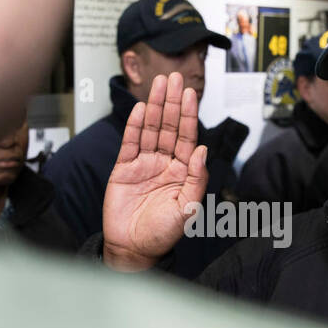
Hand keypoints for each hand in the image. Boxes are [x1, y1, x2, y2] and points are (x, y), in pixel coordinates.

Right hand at [102, 72, 207, 271]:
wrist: (133, 249)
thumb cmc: (162, 234)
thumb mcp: (187, 209)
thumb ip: (197, 179)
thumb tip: (204, 151)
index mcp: (183, 173)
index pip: (188, 138)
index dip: (189, 115)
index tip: (190, 94)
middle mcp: (164, 164)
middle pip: (169, 127)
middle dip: (172, 103)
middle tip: (174, 77)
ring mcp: (144, 165)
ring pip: (151, 130)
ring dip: (155, 107)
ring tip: (158, 85)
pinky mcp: (124, 169)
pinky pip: (130, 143)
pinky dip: (135, 126)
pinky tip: (141, 109)